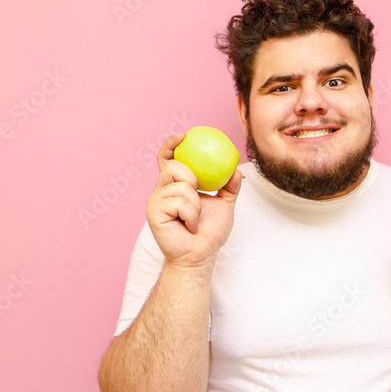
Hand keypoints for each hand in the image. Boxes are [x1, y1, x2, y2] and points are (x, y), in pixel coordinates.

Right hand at [146, 132, 242, 270]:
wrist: (200, 255)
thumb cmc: (209, 233)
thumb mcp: (225, 205)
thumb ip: (230, 187)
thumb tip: (236, 172)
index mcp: (175, 185)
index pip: (168, 159)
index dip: (171, 145)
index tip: (183, 136)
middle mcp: (162, 190)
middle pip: (173, 166)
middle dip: (192, 180)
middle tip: (198, 195)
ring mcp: (155, 201)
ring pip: (180, 186)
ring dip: (196, 204)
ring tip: (194, 219)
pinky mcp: (153, 212)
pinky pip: (178, 201)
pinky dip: (191, 214)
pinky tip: (189, 226)